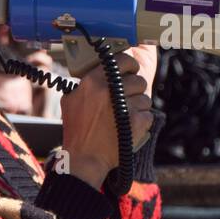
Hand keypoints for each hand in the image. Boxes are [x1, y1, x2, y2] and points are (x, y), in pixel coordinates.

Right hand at [60, 48, 154, 189]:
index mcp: (93, 81)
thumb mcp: (71, 100)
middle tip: (127, 100)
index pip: (123, 58)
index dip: (130, 65)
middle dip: (135, 90)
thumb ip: (86, 82)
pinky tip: (129, 129)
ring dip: (139, 108)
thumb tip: (100, 68)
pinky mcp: (135, 122)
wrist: (83, 159)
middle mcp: (108, 90)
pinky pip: (148, 115)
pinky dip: (142, 122)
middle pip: (138, 80)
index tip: (130, 71)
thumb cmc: (77, 130)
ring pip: (145, 98)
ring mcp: (123, 106)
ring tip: (124, 118)